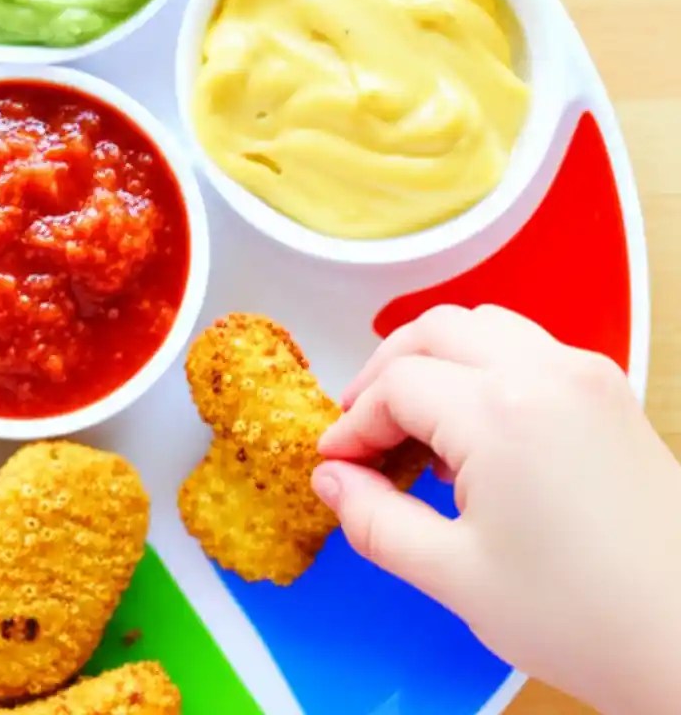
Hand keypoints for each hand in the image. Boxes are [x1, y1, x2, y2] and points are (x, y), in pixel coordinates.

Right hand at [313, 304, 680, 714]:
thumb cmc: (589, 616)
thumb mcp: (452, 574)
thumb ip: (373, 519)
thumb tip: (333, 481)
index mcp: (501, 412)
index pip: (395, 387)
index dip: (352, 427)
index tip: (336, 466)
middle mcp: (548, 374)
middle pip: (434, 331)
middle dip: (383, 376)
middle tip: (360, 433)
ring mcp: (587, 379)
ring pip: (483, 327)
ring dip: (433, 364)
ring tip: (412, 431)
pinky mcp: (610, 397)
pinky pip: (527, 351)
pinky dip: (481, 371)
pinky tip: (469, 438)